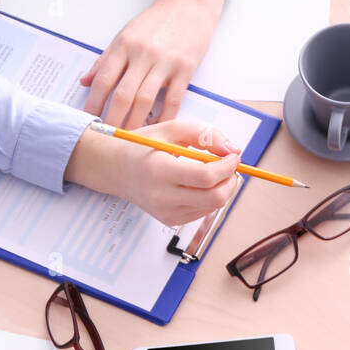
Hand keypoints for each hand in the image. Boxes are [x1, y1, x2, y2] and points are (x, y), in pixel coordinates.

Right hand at [65, 119, 239, 225]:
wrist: (115, 169)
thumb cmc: (141, 147)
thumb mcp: (170, 129)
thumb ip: (204, 135)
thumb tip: (232, 149)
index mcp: (160, 171)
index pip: (206, 177)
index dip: (227, 166)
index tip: (234, 155)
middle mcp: (162, 197)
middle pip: (214, 198)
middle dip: (230, 181)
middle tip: (230, 166)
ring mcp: (166, 212)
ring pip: (212, 207)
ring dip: (222, 189)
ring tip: (215, 172)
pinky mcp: (170, 220)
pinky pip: (202, 212)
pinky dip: (210, 198)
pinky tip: (200, 184)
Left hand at [80, 0, 228, 126]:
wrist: (189, 6)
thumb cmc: (156, 23)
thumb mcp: (125, 35)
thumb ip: (105, 60)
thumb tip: (84, 82)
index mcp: (124, 45)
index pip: (104, 79)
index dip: (94, 103)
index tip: (88, 121)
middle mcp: (142, 54)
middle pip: (123, 94)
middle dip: (113, 120)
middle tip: (108, 139)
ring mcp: (164, 62)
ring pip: (145, 100)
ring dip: (135, 123)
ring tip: (129, 139)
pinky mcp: (185, 69)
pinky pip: (173, 100)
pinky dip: (164, 118)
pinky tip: (157, 129)